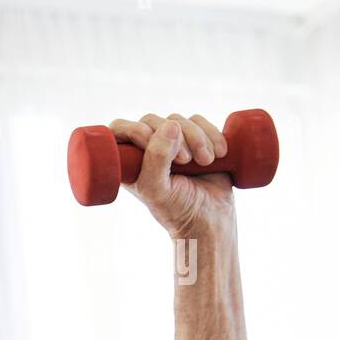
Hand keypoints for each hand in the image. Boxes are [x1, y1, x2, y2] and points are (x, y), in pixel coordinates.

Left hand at [109, 113, 235, 238]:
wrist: (211, 219)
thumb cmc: (177, 209)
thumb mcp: (158, 190)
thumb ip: (156, 159)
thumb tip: (169, 125)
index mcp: (129, 162)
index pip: (119, 129)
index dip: (132, 128)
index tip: (148, 140)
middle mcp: (147, 150)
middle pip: (152, 120)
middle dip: (173, 137)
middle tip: (185, 161)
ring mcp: (171, 144)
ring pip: (178, 120)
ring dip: (196, 137)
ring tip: (206, 162)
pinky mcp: (195, 140)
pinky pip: (200, 122)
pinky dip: (212, 134)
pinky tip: (220, 153)